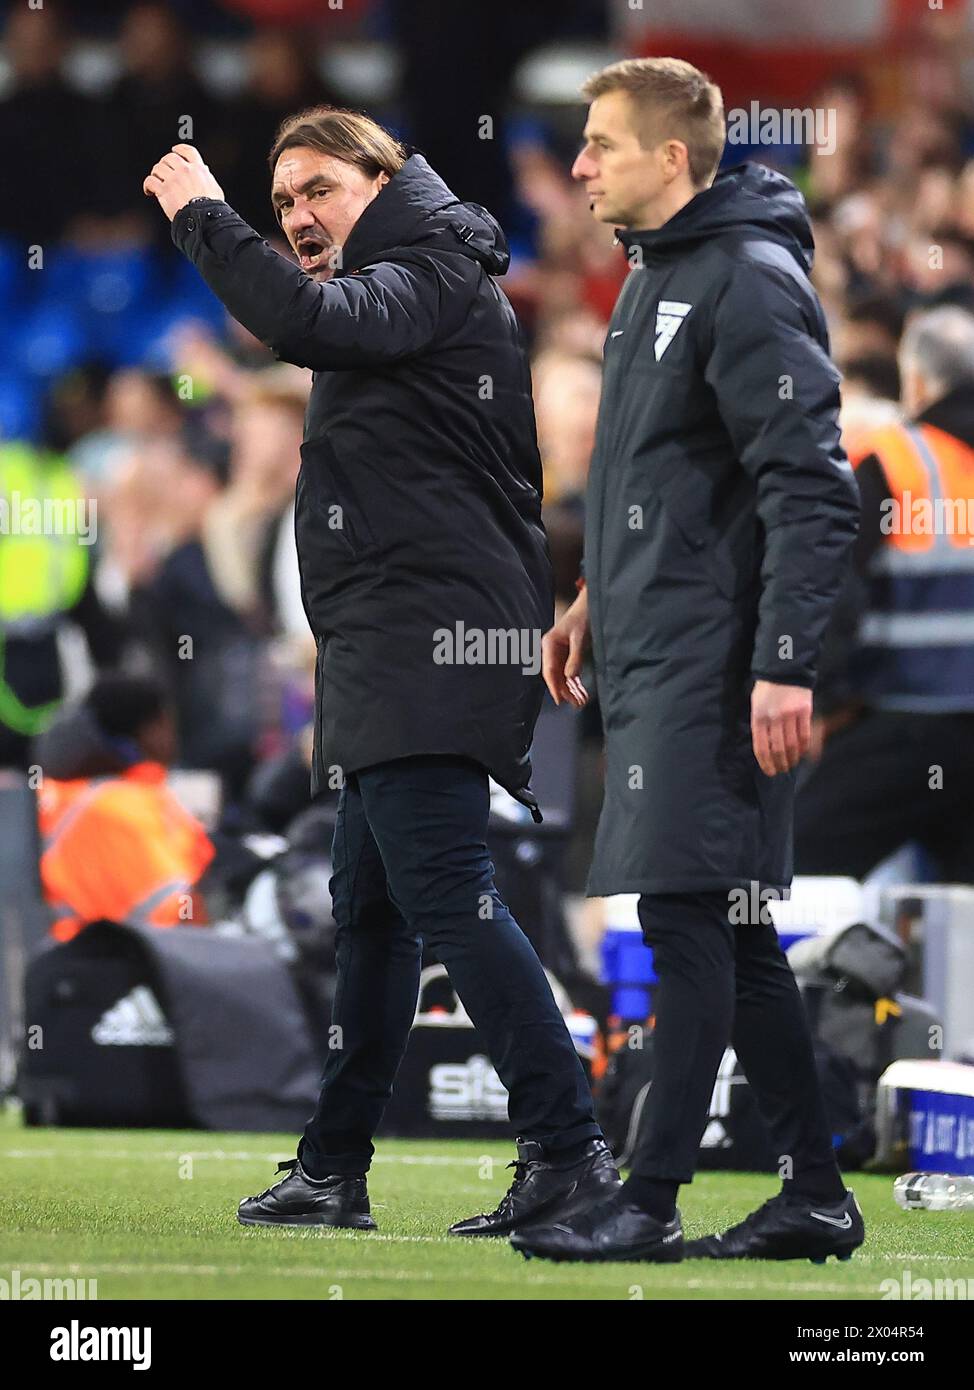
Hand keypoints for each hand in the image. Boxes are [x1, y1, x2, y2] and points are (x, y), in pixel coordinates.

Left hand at [143, 144, 223, 221]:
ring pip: (157, 168)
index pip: (187, 151)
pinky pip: (150, 181)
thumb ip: (208, 177)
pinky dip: (147, 185)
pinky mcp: (164, 190)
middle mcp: (184, 171)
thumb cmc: (212, 207)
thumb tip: (205, 170)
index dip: (179, 149)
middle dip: (165, 163)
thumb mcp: (215, 188)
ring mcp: (173, 180)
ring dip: (155, 174)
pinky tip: (149, 191)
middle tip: (163, 170)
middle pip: (169, 157)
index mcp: (198, 169)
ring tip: (156, 181)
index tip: (174, 150)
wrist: (204, 218)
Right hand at [542, 587, 589, 706]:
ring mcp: (559, 652)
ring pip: (562, 676)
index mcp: (549, 644)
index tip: (560, 700)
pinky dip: (575, 682)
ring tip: (580, 701)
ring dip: (571, 689)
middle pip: (555, 675)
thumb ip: (575, 657)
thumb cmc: (583, 616)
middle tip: (576, 704)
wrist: (589, 604)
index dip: (554, 687)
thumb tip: (570, 676)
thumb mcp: (580, 637)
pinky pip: (569, 672)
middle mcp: (551, 650)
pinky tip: (581, 692)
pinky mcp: (567, 654)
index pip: (549, 670)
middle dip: (565, 691)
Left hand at [750, 679, 811, 775]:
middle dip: (780, 763)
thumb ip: (759, 725)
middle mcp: (773, 718)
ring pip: (792, 744)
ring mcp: (790, 715)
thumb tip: (764, 749)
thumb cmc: (767, 689)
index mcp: (758, 717)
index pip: (761, 747)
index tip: (769, 772)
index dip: (765, 763)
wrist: (783, 669)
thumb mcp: (756, 705)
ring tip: (791, 764)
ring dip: (792, 758)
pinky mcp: (804, 710)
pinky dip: (804, 747)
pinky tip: (803, 753)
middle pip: (777, 749)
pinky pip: (805, 734)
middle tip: (782, 770)